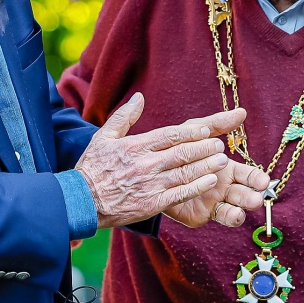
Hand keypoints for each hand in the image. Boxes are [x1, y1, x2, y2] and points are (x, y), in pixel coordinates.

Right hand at [75, 93, 246, 227]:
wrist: (81, 202)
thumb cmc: (92, 168)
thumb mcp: (103, 137)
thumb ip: (124, 117)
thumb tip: (139, 97)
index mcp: (136, 146)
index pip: (169, 136)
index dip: (191, 132)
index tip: (207, 130)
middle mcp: (145, 164)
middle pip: (182, 153)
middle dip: (204, 148)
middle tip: (219, 144)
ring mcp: (150, 185)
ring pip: (184, 173)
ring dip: (206, 166)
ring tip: (222, 160)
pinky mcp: (152, 204)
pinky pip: (180, 194)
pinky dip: (197, 187)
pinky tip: (211, 181)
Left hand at [164, 110, 269, 227]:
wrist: (152, 170)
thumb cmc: (180, 147)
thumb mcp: (197, 132)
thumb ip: (218, 124)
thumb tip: (242, 111)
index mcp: (227, 169)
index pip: (247, 174)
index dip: (256, 177)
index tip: (264, 180)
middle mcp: (224, 187)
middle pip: (244, 193)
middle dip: (253, 194)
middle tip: (259, 196)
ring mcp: (214, 202)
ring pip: (234, 207)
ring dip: (243, 207)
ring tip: (250, 204)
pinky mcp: (201, 215)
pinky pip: (216, 217)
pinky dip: (229, 216)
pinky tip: (235, 213)